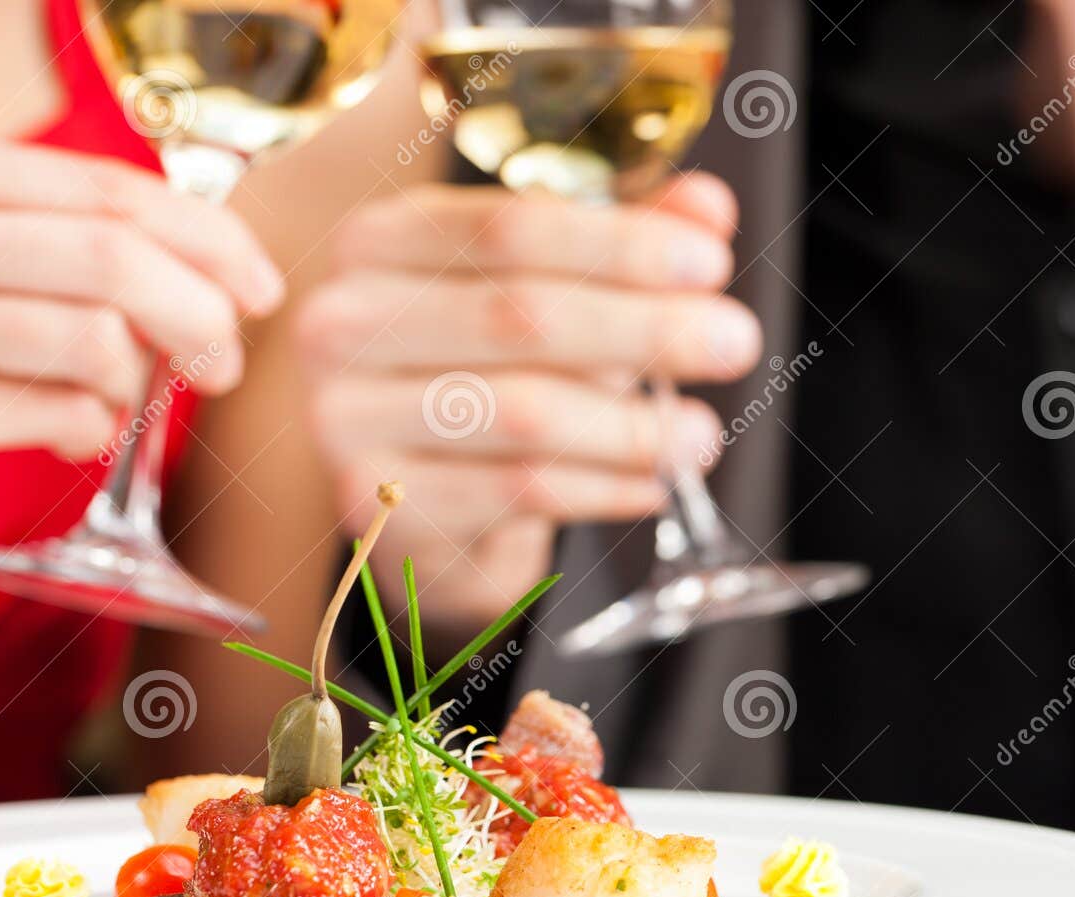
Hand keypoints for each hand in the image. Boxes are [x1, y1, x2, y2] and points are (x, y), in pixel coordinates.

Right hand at [0, 132, 283, 536]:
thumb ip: (17, 236)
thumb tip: (169, 271)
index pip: (109, 188)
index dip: (208, 238)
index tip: (256, 282)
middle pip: (121, 258)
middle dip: (208, 312)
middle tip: (229, 358)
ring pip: (97, 340)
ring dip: (150, 381)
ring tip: (134, 400)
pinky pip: (51, 414)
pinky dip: (89, 428)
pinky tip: (70, 431)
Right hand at [294, 175, 759, 622]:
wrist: (417, 507)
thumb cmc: (480, 382)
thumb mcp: (545, 298)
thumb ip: (617, 247)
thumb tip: (707, 210)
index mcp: (378, 243)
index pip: (510, 228)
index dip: (621, 245)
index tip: (714, 265)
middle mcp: (340, 321)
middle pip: (520, 315)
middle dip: (646, 329)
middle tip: (734, 343)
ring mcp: (342, 416)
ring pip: (522, 411)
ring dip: (633, 426)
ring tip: (701, 435)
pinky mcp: (370, 500)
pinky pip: (514, 490)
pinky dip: (601, 488)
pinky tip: (650, 485)